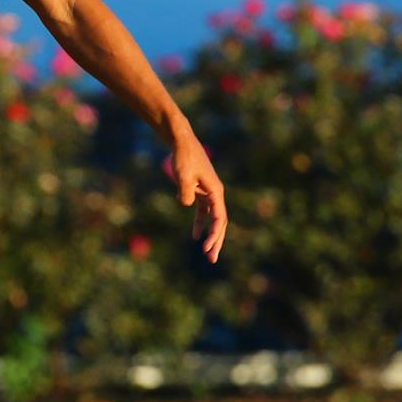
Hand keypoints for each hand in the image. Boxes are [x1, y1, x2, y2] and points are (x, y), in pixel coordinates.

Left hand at [165, 135, 228, 263]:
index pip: (218, 218)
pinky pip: (203, 211)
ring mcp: (209, 192)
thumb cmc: (184, 157)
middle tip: (212, 259)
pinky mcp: (200, 190)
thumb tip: (187, 205)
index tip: (205, 248)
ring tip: (206, 252)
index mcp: (216, 191)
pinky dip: (200, 223)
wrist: (182, 142)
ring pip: (213, 219)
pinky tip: (195, 235)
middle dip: (216, 241)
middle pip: (219, 222)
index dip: (214, 235)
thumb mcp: (183, 175)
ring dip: (210, 235)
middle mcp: (216, 193)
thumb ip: (185, 191)